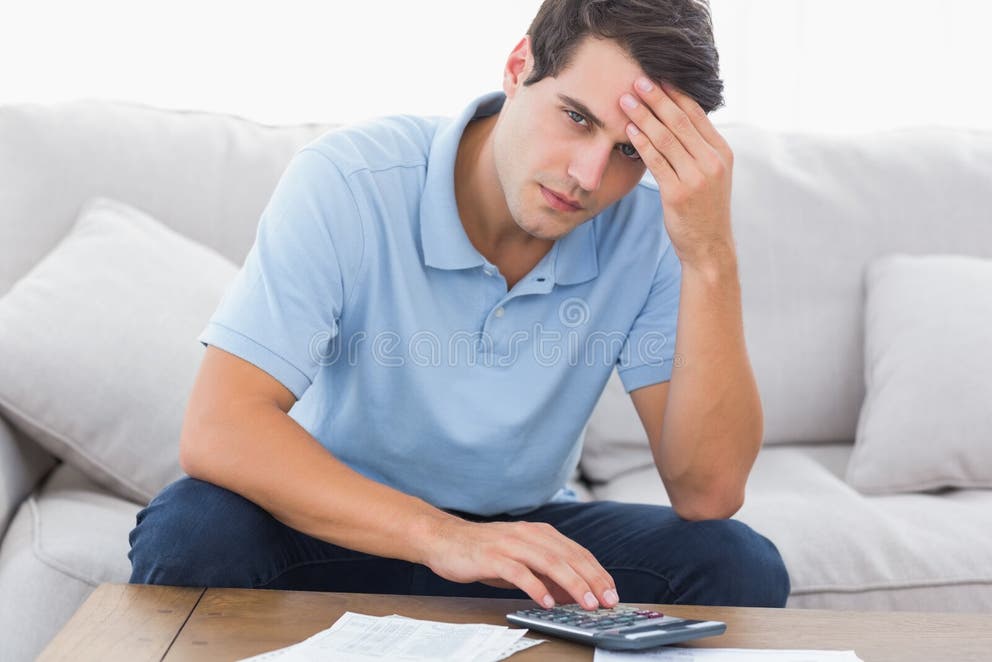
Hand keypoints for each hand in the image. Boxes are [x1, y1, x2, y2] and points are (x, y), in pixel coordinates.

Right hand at [422, 518, 618, 609]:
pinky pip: (519, 572)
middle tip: (607, 601)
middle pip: (568, 556)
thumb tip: (574, 593)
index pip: (576, 552)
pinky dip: (536, 587)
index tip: (612, 592)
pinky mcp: (492, 556)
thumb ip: (546, 574)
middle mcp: (528, 534)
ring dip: (572, 583)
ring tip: (586, 603)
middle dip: (592, 580)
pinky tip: (547, 602)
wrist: (444, 539)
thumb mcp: (520, 561)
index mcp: (538, 532)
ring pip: (549, 562)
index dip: (597, 572)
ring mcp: (510, 544)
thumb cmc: (483, 552)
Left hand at [620, 77, 735, 267]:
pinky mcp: (679, 192)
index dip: (675, 94)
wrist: (709, 246)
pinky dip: (641, 142)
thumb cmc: (704, 209)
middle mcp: (712, 161)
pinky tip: (628, 130)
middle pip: (680, 121)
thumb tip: (676, 121)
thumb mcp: (711, 175)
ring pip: (666, 137)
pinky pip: (656, 161)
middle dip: (656, 98)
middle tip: (637, 80)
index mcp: (722, 152)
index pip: (696, 114)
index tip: (657, 77)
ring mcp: (697, 176)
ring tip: (625, 100)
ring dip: (643, 116)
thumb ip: (698, 149)